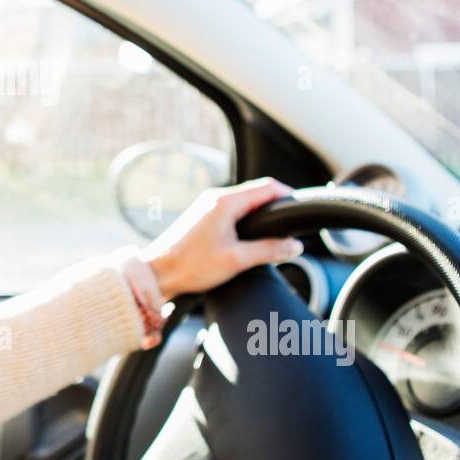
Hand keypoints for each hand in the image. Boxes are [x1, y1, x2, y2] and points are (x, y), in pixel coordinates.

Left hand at [140, 176, 303, 301]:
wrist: (157, 273)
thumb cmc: (190, 265)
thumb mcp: (236, 260)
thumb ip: (269, 250)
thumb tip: (295, 246)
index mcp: (225, 201)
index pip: (267, 187)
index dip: (289, 196)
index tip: (302, 210)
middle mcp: (216, 198)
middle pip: (257, 192)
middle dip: (277, 205)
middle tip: (294, 223)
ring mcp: (208, 206)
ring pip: (245, 202)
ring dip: (262, 213)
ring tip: (278, 231)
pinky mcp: (204, 217)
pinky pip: (233, 210)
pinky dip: (248, 218)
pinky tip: (253, 236)